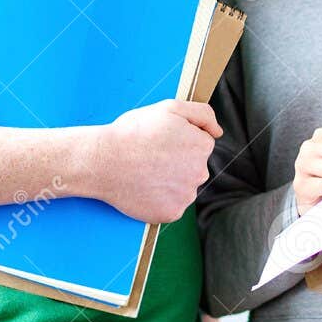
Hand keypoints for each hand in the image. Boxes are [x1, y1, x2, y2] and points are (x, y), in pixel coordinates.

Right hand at [89, 99, 220, 222]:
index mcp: (202, 147)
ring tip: (145, 172)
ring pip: (182, 187)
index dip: (178, 140)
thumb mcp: (170, 108)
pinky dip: (160, 199)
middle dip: (177, 162)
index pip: (200, 144)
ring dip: (169, 182)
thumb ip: (203, 114)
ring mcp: (186, 195)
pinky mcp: (171, 213)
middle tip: (149, 157)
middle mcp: (200, 173)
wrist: (103, 161)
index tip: (159, 141)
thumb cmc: (134, 131)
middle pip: (193, 167)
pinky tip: (144, 188)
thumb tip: (218, 132)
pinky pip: (171, 205)